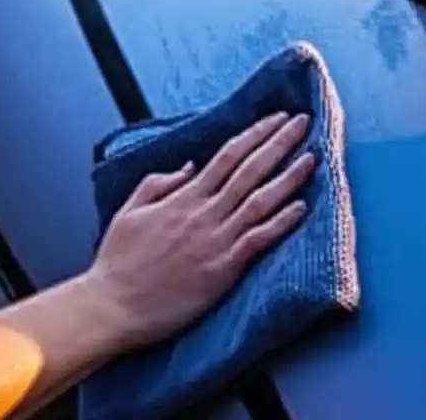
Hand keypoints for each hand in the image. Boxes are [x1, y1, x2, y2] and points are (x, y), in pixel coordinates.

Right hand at [87, 112, 315, 350]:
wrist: (113, 306)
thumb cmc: (118, 263)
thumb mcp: (130, 211)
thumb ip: (159, 184)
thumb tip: (189, 166)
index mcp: (183, 198)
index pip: (227, 156)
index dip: (254, 134)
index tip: (276, 119)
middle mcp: (204, 214)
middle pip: (250, 170)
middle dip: (279, 143)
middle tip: (303, 122)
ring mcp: (215, 241)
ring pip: (260, 200)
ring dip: (289, 177)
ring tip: (312, 158)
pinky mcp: (223, 269)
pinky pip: (258, 240)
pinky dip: (281, 222)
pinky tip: (302, 208)